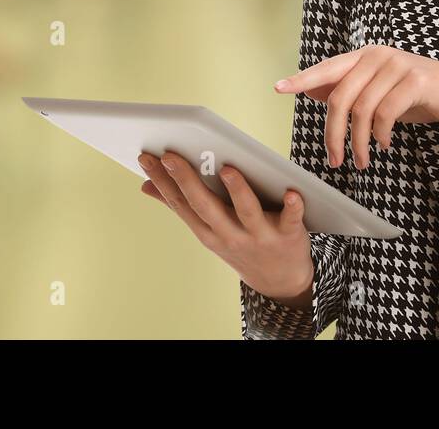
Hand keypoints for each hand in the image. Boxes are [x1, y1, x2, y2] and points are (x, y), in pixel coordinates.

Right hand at [137, 151, 313, 306]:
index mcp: (207, 231)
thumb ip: (180, 206)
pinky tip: (292, 193)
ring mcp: (258, 236)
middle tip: (170, 156)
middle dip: (187, 181)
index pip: (180, 203)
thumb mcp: (207, 231)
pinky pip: (291, 220)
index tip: (146, 158)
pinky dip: (293, 208)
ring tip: (226, 169)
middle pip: (206, 206)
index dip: (162, 181)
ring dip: (237, 191)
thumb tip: (146, 186)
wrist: (280, 282)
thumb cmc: (240, 245)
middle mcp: (229, 234)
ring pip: (247, 212)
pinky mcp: (288, 235)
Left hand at [273, 45, 438, 168]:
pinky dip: (380, 135)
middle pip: (339, 96)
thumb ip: (352, 90)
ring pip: (361, 109)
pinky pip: (385, 113)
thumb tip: (314, 92)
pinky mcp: (416, 80)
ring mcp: (397, 65)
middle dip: (332, 133)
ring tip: (362, 161)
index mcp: (365, 56)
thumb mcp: (381, 94)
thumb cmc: (420, 97)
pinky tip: (384, 145)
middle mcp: (378, 55)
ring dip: (358, 142)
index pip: (327, 68)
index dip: (302, 79)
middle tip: (334, 160)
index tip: (279, 88)